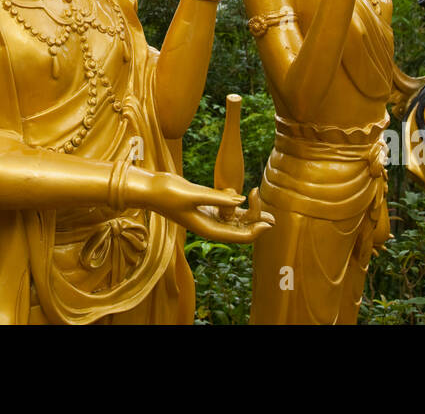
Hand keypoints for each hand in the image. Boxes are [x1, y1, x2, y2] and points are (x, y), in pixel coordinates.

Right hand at [142, 173, 273, 243]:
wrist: (151, 189)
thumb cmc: (168, 193)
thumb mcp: (193, 194)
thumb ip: (218, 198)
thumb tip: (242, 200)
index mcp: (207, 229)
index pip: (238, 236)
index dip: (256, 231)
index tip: (269, 222)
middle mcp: (210, 225)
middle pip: (239, 229)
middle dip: (257, 224)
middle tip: (273, 216)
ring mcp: (208, 216)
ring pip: (235, 220)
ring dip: (252, 217)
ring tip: (270, 214)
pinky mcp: (206, 206)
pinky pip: (227, 209)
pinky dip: (240, 207)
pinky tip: (250, 200)